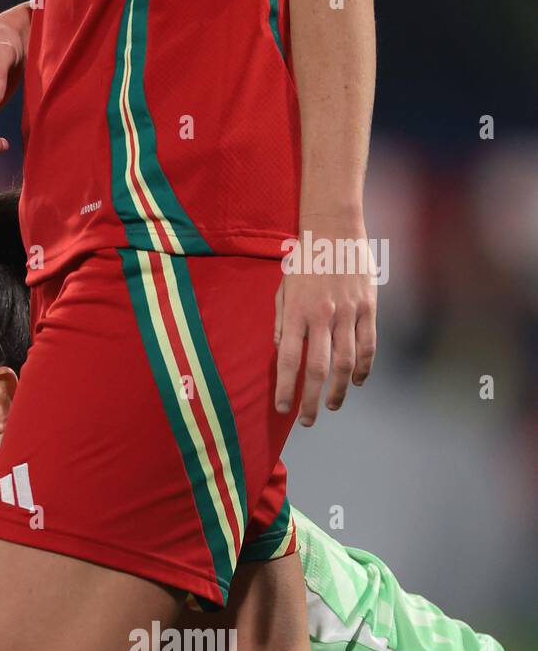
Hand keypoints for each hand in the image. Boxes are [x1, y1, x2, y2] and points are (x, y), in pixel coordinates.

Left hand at [273, 221, 377, 425]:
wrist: (334, 230)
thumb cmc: (303, 262)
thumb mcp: (283, 290)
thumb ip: (282, 323)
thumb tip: (283, 353)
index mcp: (296, 313)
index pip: (289, 360)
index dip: (286, 388)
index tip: (282, 408)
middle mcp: (322, 316)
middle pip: (318, 369)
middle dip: (311, 399)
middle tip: (308, 420)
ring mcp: (349, 313)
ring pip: (346, 362)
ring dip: (338, 389)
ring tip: (331, 405)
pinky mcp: (369, 307)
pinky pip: (368, 345)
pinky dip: (364, 367)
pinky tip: (356, 381)